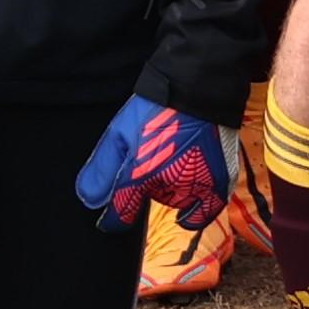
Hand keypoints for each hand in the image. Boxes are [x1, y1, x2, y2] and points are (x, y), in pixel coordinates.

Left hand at [73, 93, 232, 228]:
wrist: (199, 88)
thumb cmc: (156, 107)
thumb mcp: (119, 133)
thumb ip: (103, 169)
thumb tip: (89, 199)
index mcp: (139, 173)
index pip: (121, 213)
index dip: (112, 220)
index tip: (109, 220)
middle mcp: (168, 185)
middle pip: (152, 200)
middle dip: (150, 186)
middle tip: (155, 158)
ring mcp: (196, 185)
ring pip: (177, 201)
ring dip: (173, 189)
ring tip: (176, 160)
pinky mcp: (219, 183)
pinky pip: (205, 210)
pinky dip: (196, 212)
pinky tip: (190, 207)